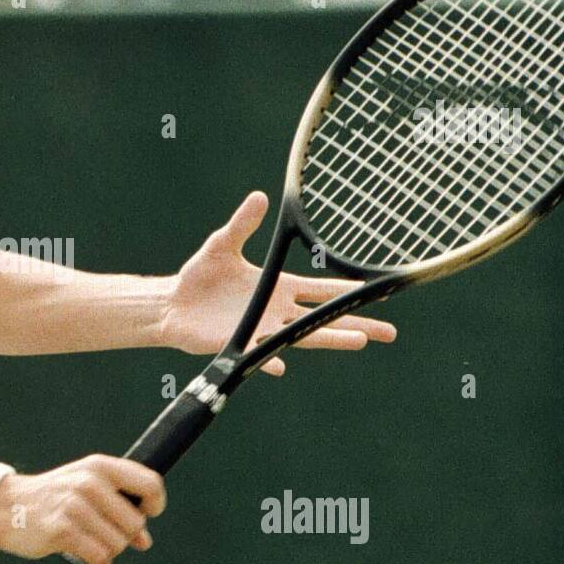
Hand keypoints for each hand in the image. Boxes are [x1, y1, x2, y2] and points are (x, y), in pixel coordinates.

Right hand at [0, 456, 165, 563]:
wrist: (5, 506)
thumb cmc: (52, 499)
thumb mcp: (86, 487)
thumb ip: (118, 507)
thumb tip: (145, 541)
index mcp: (100, 467)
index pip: (150, 484)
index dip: (155, 505)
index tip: (144, 516)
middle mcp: (89, 482)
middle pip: (135, 524)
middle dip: (123, 537)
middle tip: (100, 534)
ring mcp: (75, 506)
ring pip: (118, 545)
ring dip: (106, 552)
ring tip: (85, 543)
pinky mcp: (62, 530)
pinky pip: (100, 558)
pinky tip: (81, 558)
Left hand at [158, 191, 396, 374]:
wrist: (173, 303)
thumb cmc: (199, 275)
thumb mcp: (222, 244)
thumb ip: (242, 224)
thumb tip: (260, 197)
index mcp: (277, 286)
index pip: (320, 289)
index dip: (347, 290)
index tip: (374, 291)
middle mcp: (276, 311)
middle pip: (324, 318)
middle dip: (357, 323)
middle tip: (389, 332)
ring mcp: (261, 330)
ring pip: (303, 337)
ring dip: (332, 338)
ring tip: (361, 341)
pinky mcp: (241, 344)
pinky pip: (259, 354)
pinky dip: (269, 360)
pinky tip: (281, 366)